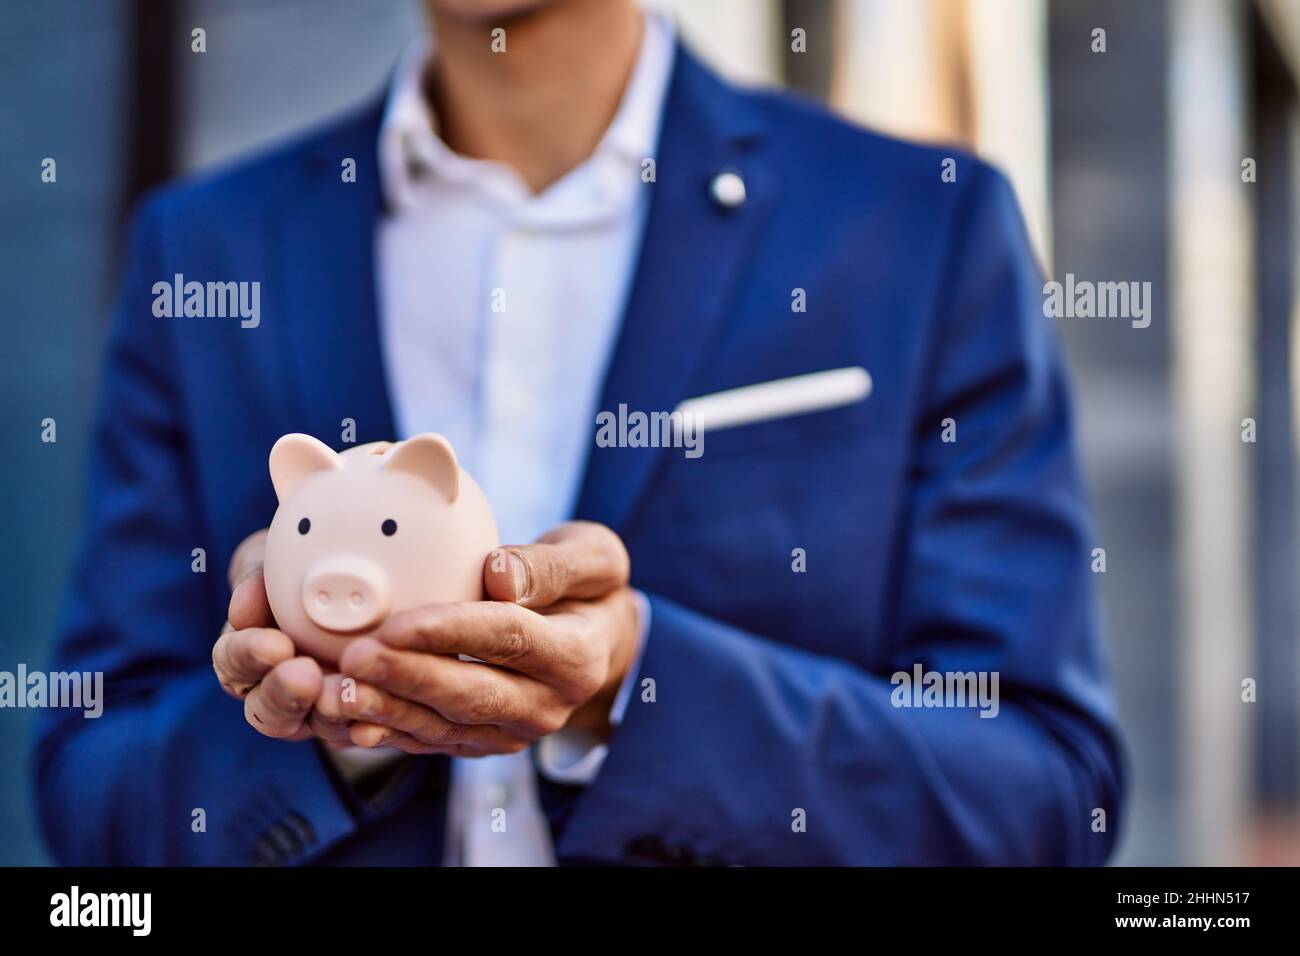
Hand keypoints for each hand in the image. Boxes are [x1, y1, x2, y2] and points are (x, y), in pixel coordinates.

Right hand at [212, 530, 358, 746]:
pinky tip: (378, 717)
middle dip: (284, 694)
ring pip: (318, 725)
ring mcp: (323, 711)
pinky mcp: (365, 718)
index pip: (234, 666)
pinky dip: (371, 725)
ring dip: (329, 712)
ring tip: (346, 689)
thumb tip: (242, 607)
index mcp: (248, 656)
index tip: (274, 643)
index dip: (248, 658)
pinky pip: (367, 729)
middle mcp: (281, 692)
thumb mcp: (275, 559)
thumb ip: (256, 576)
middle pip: (269, 711)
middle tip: (304, 674)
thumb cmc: (303, 563)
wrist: (370, 570)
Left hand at [333, 521, 638, 754]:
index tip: (397, 623)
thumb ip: (552, 565)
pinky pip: (429, 741)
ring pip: (443, 726)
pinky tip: (342, 716)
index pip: (508, 639)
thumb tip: (498, 573)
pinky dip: (384, 730)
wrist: (596, 641)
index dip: (450, 632)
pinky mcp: (482, 744)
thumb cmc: (586, 587)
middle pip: (470, 693)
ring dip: (385, 711)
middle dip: (406, 678)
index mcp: (578, 657)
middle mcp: (547, 706)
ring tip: (334, 691)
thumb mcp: (592, 558)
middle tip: (353, 658)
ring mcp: (513, 732)